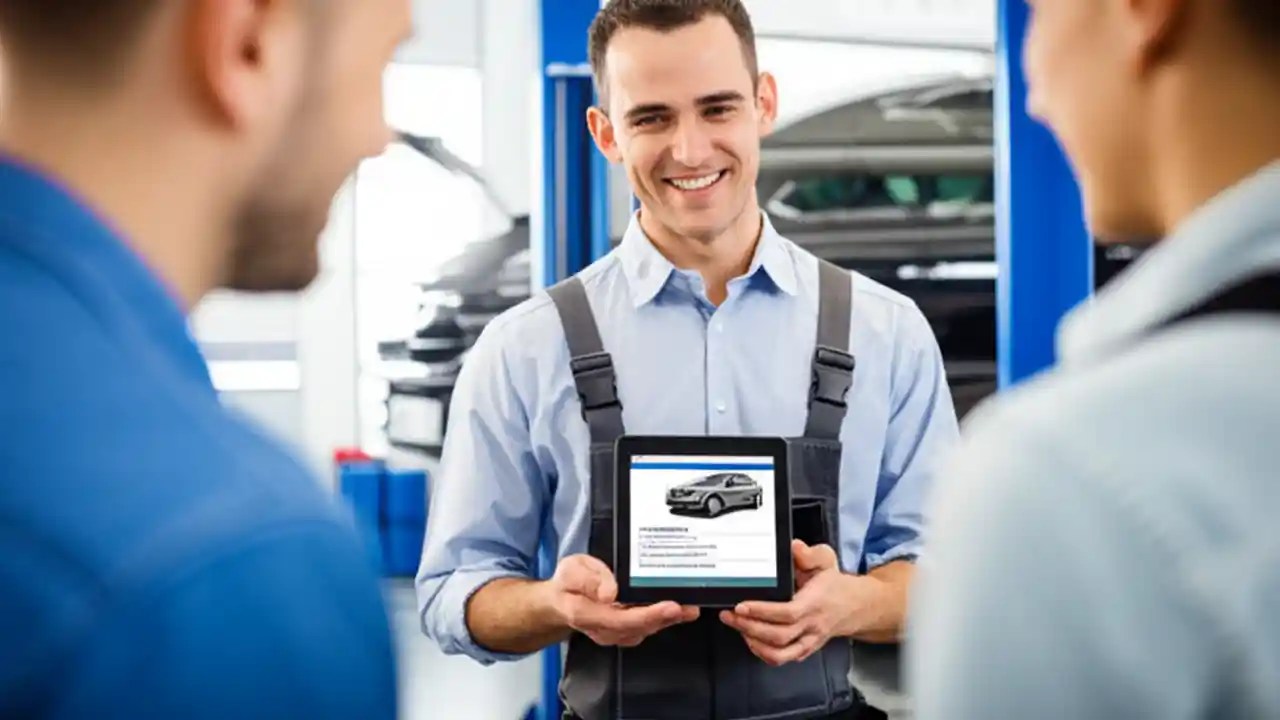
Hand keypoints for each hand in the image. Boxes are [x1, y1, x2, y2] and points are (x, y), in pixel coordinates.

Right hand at [546, 554, 698, 646]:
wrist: (562, 600)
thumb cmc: (569, 583)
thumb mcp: (572, 569)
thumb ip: (590, 579)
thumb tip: (609, 592)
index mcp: (586, 613)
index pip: (620, 620)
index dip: (647, 615)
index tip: (669, 606)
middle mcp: (603, 629)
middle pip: (638, 628)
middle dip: (665, 618)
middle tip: (687, 606)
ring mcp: (615, 633)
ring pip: (645, 630)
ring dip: (668, 621)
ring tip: (689, 607)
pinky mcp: (625, 630)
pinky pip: (646, 627)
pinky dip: (664, 620)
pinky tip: (679, 610)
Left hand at [720, 540, 862, 665]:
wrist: (855, 606)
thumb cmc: (835, 585)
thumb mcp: (826, 560)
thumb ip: (810, 554)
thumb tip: (795, 547)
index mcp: (815, 603)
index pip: (788, 613)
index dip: (762, 611)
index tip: (741, 605)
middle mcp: (811, 626)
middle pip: (779, 636)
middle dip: (749, 627)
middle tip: (730, 615)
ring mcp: (808, 640)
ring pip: (780, 654)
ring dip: (754, 644)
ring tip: (737, 627)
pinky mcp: (804, 649)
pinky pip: (783, 659)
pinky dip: (763, 653)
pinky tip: (750, 640)